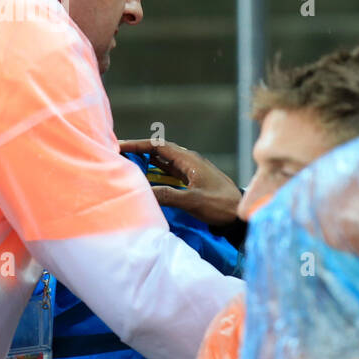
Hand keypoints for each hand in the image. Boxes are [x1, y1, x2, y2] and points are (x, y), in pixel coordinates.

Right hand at [119, 138, 241, 225]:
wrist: (240, 214)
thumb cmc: (220, 204)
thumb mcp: (193, 200)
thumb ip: (168, 195)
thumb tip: (143, 192)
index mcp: (189, 160)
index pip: (158, 146)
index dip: (138, 144)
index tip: (119, 145)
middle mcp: (189, 160)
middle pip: (160, 150)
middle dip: (139, 150)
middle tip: (118, 153)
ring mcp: (191, 170)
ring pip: (164, 160)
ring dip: (147, 159)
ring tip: (128, 162)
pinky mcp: (192, 179)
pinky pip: (170, 170)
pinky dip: (157, 170)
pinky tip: (147, 173)